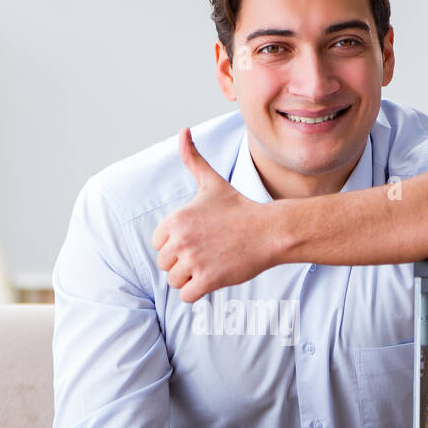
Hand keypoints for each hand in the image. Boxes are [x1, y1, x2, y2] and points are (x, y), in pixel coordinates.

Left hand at [151, 127, 280, 302]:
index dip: (175, 244)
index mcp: (175, 220)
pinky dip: (197, 292)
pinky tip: (213, 278)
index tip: (197, 239)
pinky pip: (186, 296)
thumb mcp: (211, 182)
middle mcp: (181, 241)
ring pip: (174, 281)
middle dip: (182, 263)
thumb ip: (192, 158)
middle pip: (165, 264)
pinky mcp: (207, 281)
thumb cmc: (240, 208)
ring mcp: (194, 262)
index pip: (158, 244)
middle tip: (207, 253)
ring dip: (190, 278)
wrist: (269, 231)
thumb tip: (183, 130)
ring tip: (210, 265)